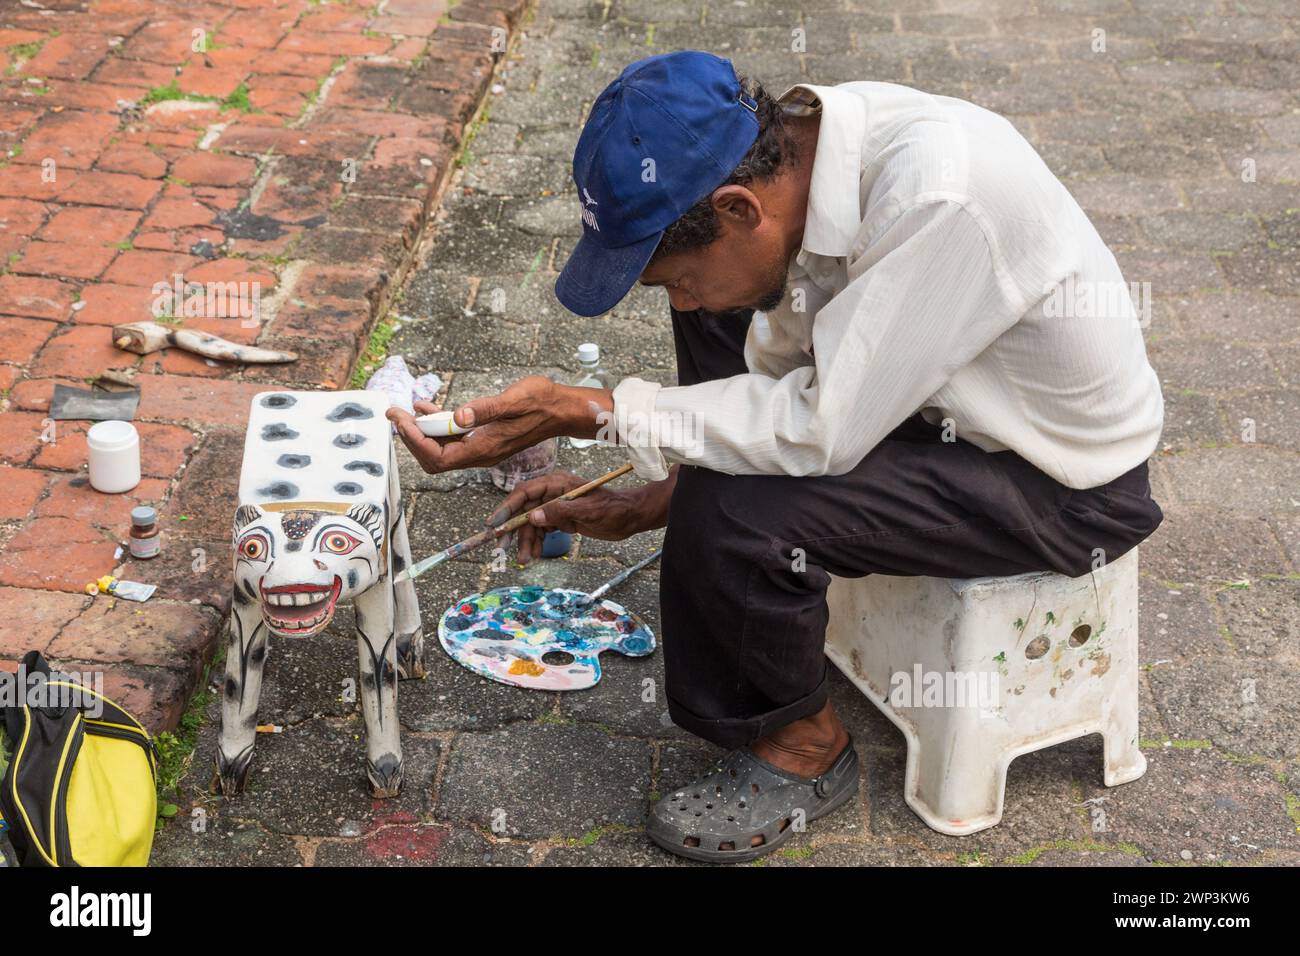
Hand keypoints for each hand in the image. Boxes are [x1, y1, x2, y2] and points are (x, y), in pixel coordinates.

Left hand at [386, 375, 612, 474]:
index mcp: (484, 448)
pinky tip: (428, 407)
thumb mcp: (513, 400)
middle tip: (395, 414)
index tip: (400, 418)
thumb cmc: (541, 403)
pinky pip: (453, 438)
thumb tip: (460, 415)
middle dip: (411, 438)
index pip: (437, 456)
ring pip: (441, 448)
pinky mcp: (484, 438)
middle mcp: (480, 453)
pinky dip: (437, 425)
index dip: (414, 440)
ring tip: (405, 411)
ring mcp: (481, 447)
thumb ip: (485, 409)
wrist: (561, 409)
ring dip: (421, 431)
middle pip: (434, 458)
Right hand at [489, 470, 664, 564]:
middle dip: (513, 529)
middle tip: (501, 547)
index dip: (507, 506)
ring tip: (524, 560)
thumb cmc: (614, 509)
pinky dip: (536, 543)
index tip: (495, 523)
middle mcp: (553, 493)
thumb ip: (561, 512)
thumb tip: (533, 516)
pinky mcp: (560, 519)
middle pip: (524, 510)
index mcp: (558, 483)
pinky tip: (533, 555)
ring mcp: (556, 507)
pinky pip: (541, 531)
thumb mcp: (589, 511)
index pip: (525, 492)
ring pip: (531, 524)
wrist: (630, 517)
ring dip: (525, 542)